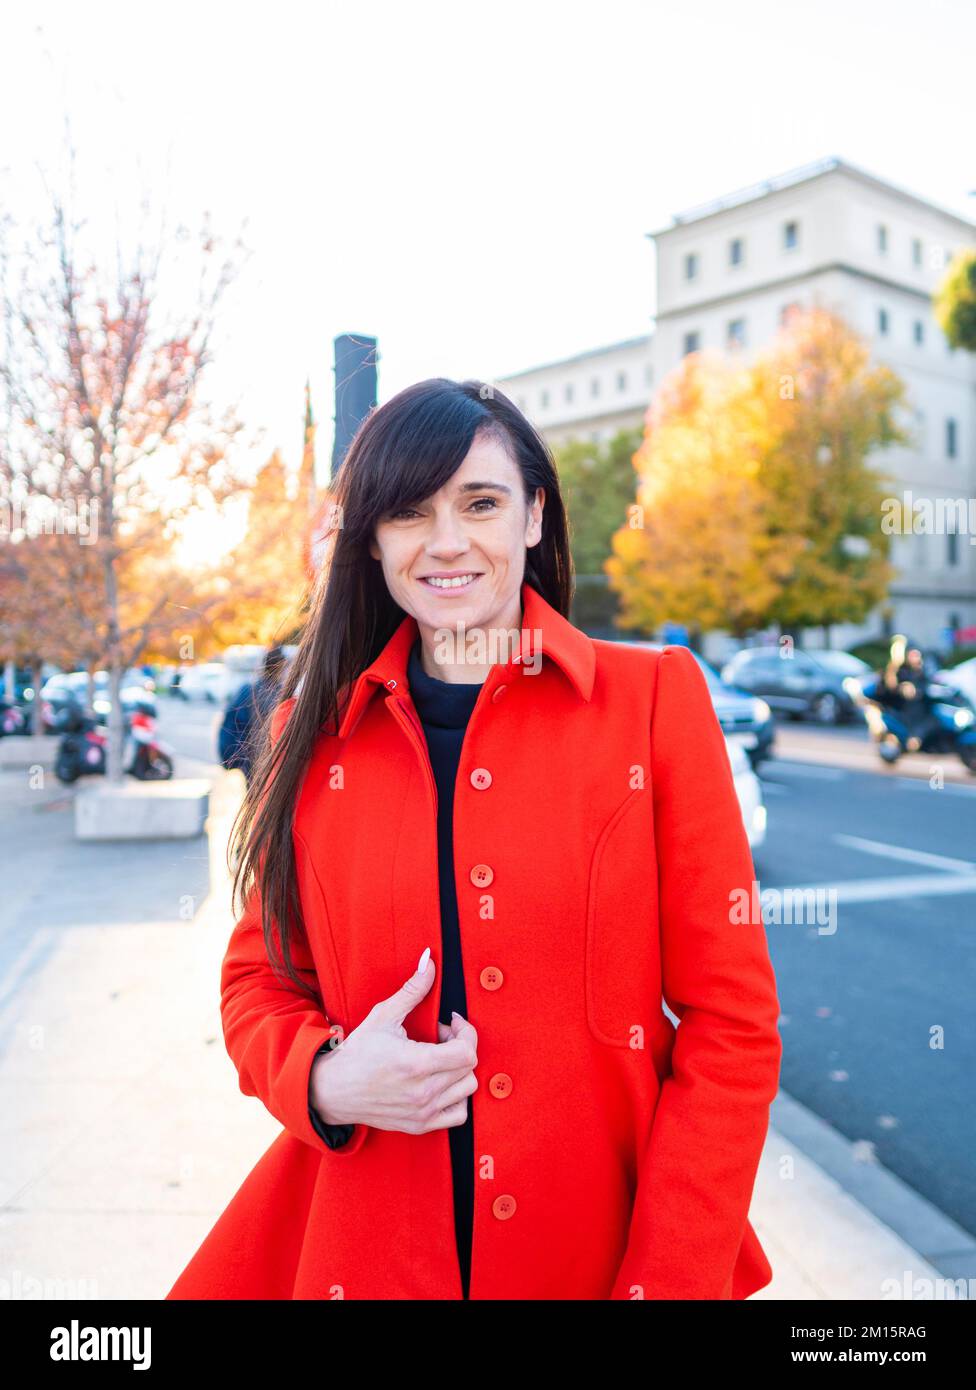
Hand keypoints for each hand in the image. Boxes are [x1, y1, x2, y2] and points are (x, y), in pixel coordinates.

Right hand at [309, 948, 478, 1134]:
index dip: (465, 1032)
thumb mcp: (384, 1015)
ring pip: (467, 1090)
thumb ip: (412, 990)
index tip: (450, 1022)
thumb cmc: (358, 1051)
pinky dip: (457, 1097)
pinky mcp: (420, 1125)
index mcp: (416, 1064)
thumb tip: (429, 961)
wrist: (332, 1090)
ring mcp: (423, 1112)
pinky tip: (441, 1083)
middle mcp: (423, 1092)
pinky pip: (459, 1115)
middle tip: (440, 1037)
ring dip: (460, 1070)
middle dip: (460, 1046)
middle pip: (469, 1068)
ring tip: (439, 1058)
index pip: (467, 1051)